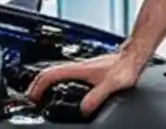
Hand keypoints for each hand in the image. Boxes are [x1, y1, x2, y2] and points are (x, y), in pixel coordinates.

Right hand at [26, 51, 144, 115]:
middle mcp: (79, 66)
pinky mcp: (88, 69)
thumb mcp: (111, 85)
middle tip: (31, 98)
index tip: (32, 98)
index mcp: (80, 69)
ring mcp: (82, 66)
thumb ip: (97, 96)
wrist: (134, 56)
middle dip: (36, 85)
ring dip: (45, 82)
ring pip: (56, 72)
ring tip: (41, 94)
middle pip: (49, 72)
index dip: (38, 86)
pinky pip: (66, 74)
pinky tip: (62, 89)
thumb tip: (84, 109)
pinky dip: (57, 81)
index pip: (50, 74)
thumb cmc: (125, 67)